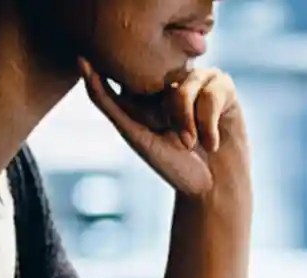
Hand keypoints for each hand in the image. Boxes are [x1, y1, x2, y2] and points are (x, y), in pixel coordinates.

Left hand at [79, 58, 248, 198]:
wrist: (212, 190)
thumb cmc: (172, 165)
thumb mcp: (132, 132)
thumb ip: (105, 98)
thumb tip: (81, 59)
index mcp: (148, 87)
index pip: (135, 70)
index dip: (140, 99)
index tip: (153, 128)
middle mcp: (175, 79)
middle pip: (161, 76)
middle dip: (167, 114)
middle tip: (178, 144)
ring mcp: (201, 81)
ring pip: (188, 82)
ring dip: (189, 119)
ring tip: (191, 144)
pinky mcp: (225, 89)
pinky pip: (214, 90)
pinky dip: (209, 121)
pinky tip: (212, 143)